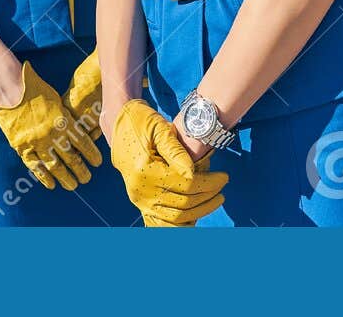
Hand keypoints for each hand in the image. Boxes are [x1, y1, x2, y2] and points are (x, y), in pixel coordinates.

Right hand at [0, 61, 102, 189]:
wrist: (10, 88)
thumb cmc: (35, 89)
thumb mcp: (56, 100)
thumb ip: (66, 117)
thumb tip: (79, 130)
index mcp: (63, 120)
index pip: (82, 142)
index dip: (91, 154)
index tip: (98, 163)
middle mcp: (51, 134)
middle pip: (70, 157)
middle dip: (80, 170)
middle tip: (87, 178)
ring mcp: (36, 142)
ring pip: (54, 165)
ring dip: (65, 177)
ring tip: (73, 185)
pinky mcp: (22, 146)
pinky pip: (35, 165)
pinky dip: (43, 176)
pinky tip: (51, 184)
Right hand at [111, 100, 226, 226]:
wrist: (118, 125)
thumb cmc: (140, 121)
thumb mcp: (159, 127)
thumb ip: (176, 150)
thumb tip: (193, 171)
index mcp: (144, 170)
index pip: (185, 185)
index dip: (208, 183)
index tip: (224, 177)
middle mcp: (140, 190)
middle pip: (182, 202)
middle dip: (208, 196)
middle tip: (223, 185)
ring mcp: (138, 199)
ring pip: (175, 216)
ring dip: (199, 210)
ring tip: (216, 198)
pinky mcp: (140, 201)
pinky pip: (163, 219)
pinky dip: (182, 221)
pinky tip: (197, 214)